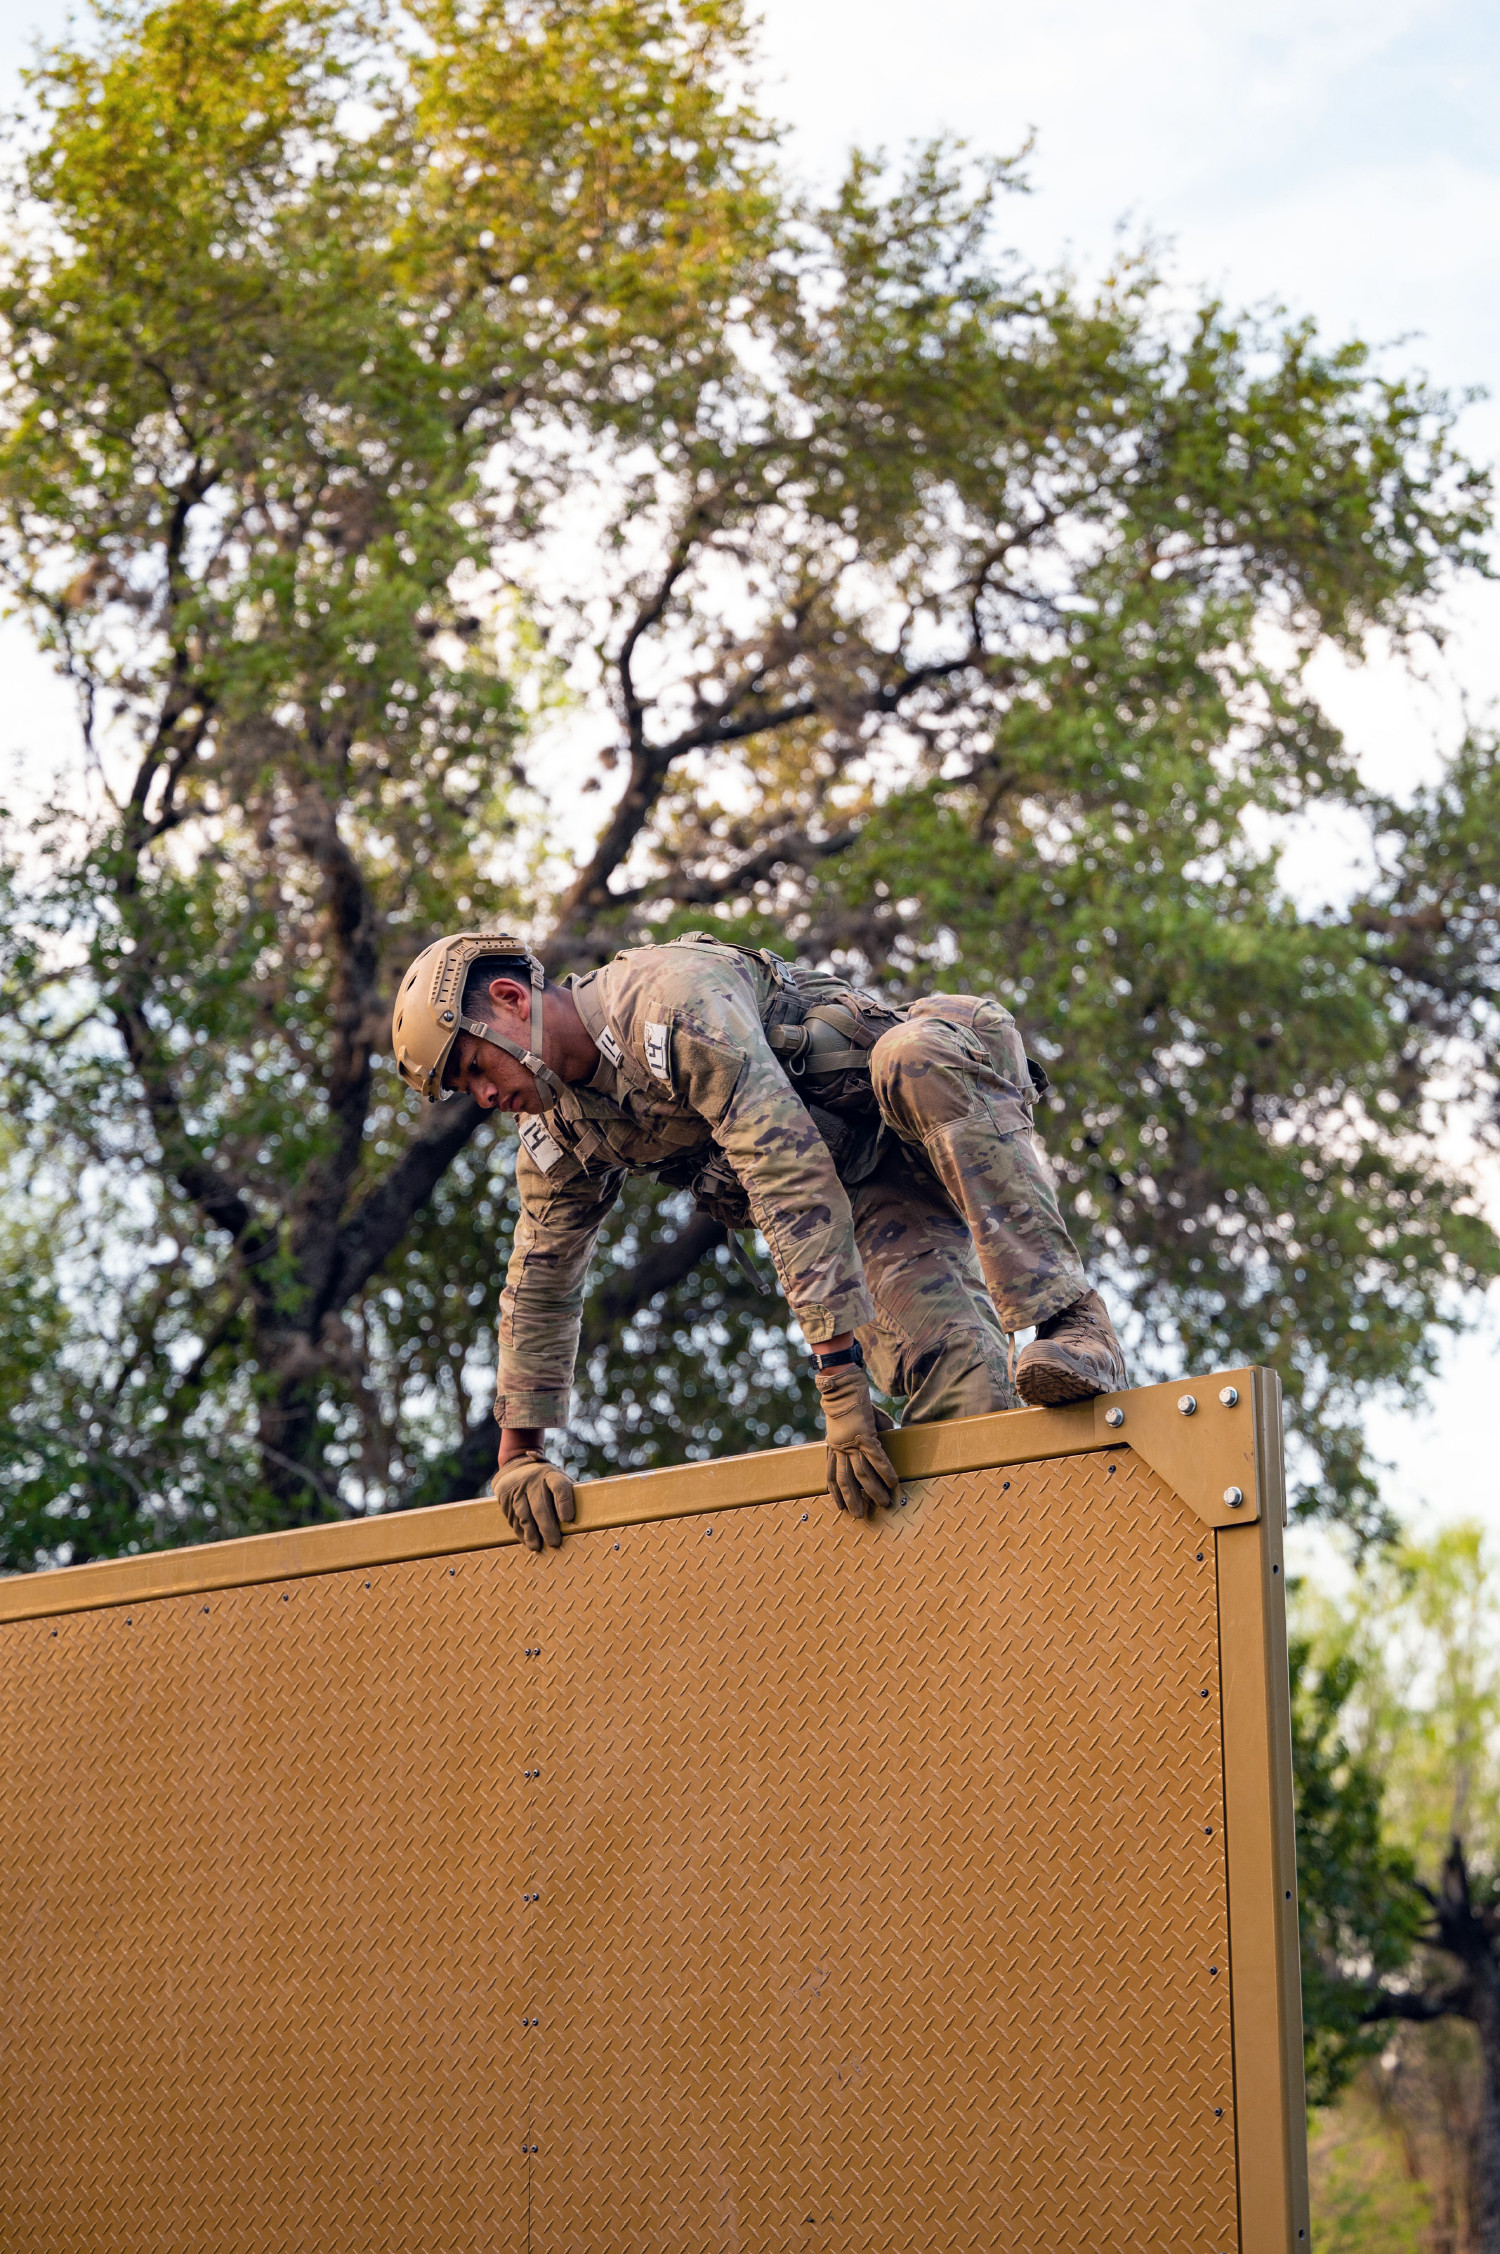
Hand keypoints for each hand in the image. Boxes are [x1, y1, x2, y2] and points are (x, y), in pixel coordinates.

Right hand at [491, 1450, 575, 1551]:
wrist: (516, 1466)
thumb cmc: (546, 1481)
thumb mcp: (559, 1479)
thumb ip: (569, 1495)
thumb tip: (585, 1519)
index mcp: (551, 1475)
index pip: (559, 1487)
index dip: (564, 1502)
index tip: (568, 1519)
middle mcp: (533, 1480)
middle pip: (540, 1505)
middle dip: (547, 1526)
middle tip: (555, 1543)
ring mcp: (517, 1488)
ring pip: (524, 1513)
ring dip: (531, 1532)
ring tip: (537, 1546)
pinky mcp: (505, 1498)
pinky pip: (513, 1518)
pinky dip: (520, 1532)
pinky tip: (527, 1541)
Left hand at [815, 1361, 901, 1518]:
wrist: (842, 1385)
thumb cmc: (849, 1401)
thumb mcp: (854, 1422)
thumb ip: (867, 1434)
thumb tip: (887, 1436)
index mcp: (834, 1447)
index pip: (832, 1475)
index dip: (835, 1493)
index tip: (840, 1508)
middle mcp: (840, 1448)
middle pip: (845, 1481)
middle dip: (853, 1500)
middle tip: (860, 1516)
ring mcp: (851, 1443)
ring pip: (861, 1474)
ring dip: (872, 1491)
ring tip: (883, 1504)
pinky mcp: (864, 1435)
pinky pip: (876, 1458)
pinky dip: (885, 1471)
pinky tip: (894, 1482)